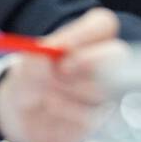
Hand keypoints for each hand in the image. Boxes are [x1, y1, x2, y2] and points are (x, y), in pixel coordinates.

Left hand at [0, 8, 124, 141]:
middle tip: (61, 70)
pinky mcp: (101, 116)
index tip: (60, 47)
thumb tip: (46, 52)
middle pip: (117, 54)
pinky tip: (52, 109)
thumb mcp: (24, 68)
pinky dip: (65, 111)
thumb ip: (34, 60)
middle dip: (89, 61)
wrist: (24, 117)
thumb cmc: (30, 81)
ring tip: (44, 93)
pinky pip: (92, 114)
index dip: (85, 34)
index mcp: (89, 38)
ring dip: (66, 90)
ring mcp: (106, 90)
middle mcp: (105, 62)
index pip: (103, 25)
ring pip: (101, 87)